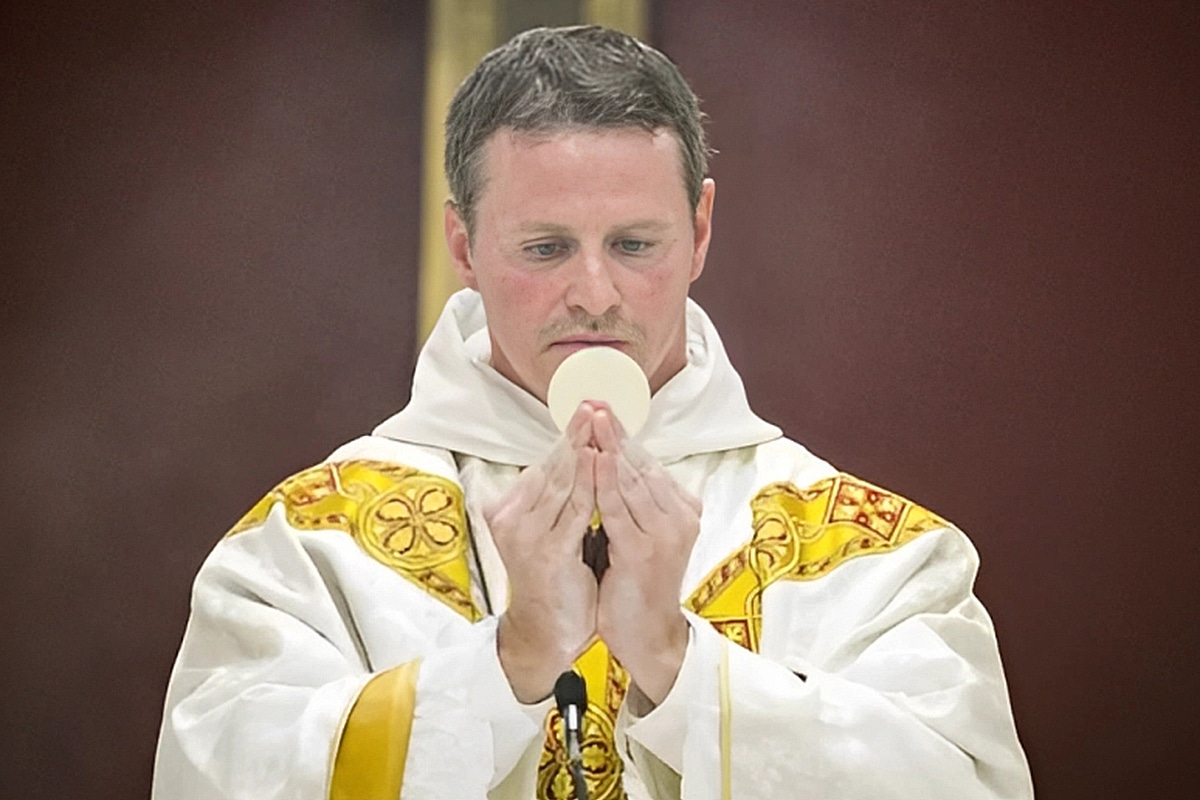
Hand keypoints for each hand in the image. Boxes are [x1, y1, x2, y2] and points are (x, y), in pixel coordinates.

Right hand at [488, 405, 598, 701]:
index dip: (567, 438)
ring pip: (561, 483)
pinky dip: (589, 483)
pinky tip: (601, 461)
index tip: (587, 411)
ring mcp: (527, 535)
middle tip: (593, 405)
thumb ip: (557, 501)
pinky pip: (574, 510)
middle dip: (575, 435)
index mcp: (509, 510)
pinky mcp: (547, 552)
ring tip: (598, 422)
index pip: (544, 465)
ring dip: (582, 450)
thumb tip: (574, 462)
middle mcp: (511, 518)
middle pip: (551, 467)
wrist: (546, 631)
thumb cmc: (555, 580)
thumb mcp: (550, 533)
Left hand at [591, 405, 701, 705]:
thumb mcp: (640, 535)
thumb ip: (633, 503)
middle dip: (615, 433)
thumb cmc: (637, 585)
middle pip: (641, 465)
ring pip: (631, 480)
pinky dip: (605, 481)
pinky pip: (619, 508)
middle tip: (595, 403)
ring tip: (592, 419)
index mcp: (682, 509)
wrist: (648, 636)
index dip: (623, 436)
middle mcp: (680, 517)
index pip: (648, 464)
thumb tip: (611, 462)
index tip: (601, 410)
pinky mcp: (644, 551)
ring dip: (608, 447)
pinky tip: (593, 458)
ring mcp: (665, 533)